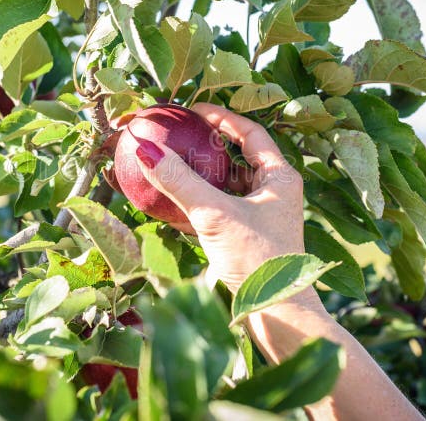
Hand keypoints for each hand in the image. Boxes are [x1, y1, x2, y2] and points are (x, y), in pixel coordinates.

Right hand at [134, 103, 306, 293]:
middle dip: (205, 146)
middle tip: (177, 135)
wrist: (278, 315)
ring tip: (169, 165)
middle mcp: (274, 193)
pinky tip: (170, 204)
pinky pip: (219, 211)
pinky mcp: (247, 239)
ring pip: (226, 186)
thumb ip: (179, 181)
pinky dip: (197, 204)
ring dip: (198, 176)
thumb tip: (145, 147)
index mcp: (280, 177)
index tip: (192, 111)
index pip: (250, 132)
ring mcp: (261, 217)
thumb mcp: (215, 214)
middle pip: (237, 157)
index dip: (221, 117)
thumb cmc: (258, 260)